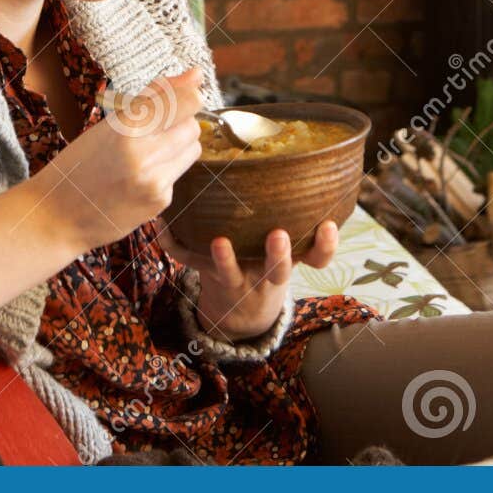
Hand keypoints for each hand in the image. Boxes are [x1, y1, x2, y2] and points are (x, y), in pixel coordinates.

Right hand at [30, 68, 204, 253]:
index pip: (186, 102)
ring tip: (147, 152)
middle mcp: (144, 154)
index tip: (186, 94)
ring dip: (178, 145)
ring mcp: (155, 181)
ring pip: (193, 149)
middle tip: (152, 128)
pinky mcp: (160, 201)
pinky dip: (166, 169)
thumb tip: (195, 76)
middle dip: (179, 122)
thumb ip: (153, 97)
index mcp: (126, 127)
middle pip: (192, 125)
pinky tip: (140, 176)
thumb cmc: (78, 164)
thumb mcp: (107, 123)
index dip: (189, 96)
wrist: (58, 216)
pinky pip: (179, 173)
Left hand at [158, 219, 339, 341]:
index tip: (329, 226)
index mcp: (287, 266)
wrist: (238, 316)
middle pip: (276, 271)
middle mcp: (263, 277)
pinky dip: (173, 242)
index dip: (326, 246)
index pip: (316, 260)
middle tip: (278, 235)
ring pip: (230, 274)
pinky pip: (188, 261)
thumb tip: (315, 175)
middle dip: (279, 254)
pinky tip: (162, 224)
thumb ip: (300, 230)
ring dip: (225, 259)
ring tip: (219, 241)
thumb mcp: (288, 258)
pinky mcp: (206, 275)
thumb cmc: (266, 269)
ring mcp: (234, 280)